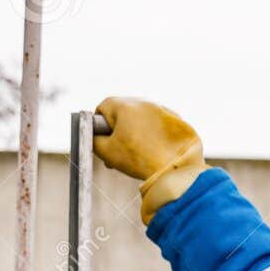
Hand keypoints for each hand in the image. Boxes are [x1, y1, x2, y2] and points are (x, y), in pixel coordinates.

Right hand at [94, 97, 204, 224]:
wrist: (175, 168)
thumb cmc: (139, 158)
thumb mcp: (107, 151)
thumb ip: (94, 140)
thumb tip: (93, 136)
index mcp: (125, 105)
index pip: (102, 108)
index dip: (99, 126)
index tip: (103, 141)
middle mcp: (144, 102)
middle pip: (122, 113)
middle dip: (117, 131)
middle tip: (117, 152)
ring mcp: (162, 109)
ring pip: (141, 118)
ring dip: (135, 133)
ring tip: (136, 154)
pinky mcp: (176, 119)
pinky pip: (157, 124)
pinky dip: (152, 135)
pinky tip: (153, 151)